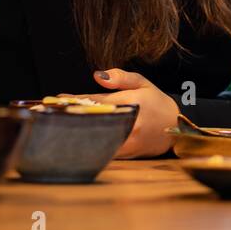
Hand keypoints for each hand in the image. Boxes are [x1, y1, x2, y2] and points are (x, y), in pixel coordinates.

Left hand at [60, 69, 176, 157]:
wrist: (176, 126)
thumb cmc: (157, 102)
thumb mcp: (142, 82)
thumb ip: (120, 77)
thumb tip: (96, 76)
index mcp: (133, 102)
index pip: (98, 101)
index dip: (76, 100)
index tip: (58, 98)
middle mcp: (131, 123)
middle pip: (94, 121)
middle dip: (73, 117)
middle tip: (54, 113)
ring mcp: (129, 140)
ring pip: (97, 137)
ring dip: (78, 132)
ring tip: (61, 126)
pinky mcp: (127, 154)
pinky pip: (103, 149)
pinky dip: (89, 144)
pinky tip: (77, 139)